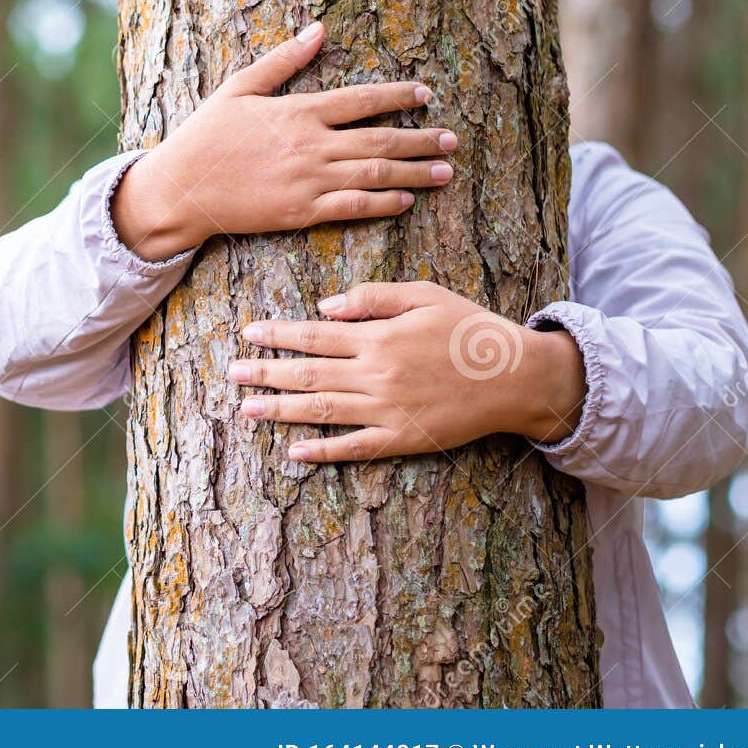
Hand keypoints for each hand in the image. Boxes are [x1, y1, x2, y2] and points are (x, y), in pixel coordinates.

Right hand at [111, 22, 457, 260]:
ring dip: (415, 172)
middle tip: (452, 139)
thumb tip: (318, 30)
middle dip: (420, 138)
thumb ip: (283, 61)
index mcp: (298, 111)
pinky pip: (354, 206)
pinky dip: (384, 202)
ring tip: (445, 171)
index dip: (398, 95)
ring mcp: (309, 181)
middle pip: (379, 138)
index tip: (425, 93)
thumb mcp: (239, 88)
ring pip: (375, 173)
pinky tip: (406, 199)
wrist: (182, 189)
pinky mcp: (302, 212)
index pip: (361, 99)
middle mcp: (311, 145)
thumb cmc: (205, 136)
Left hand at [229, 282, 586, 462]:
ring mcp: (387, 410)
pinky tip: (294, 452)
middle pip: (308, 374)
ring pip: (322, 411)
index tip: (248, 334)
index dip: (277, 336)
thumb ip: (371, 297)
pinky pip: (355, 447)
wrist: (515, 376)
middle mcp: (375, 375)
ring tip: (248, 409)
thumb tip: (324, 306)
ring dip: (281, 411)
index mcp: (378, 337)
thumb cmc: (468, 329)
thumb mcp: (423, 295)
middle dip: (266, 374)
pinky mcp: (402, 438)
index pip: (314, 335)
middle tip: (232, 374)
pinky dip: (323, 451)